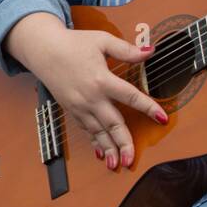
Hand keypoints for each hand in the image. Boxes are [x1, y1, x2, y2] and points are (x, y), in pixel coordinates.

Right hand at [5, 12, 168, 170]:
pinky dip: (94, 142)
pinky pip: (86, 129)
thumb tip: (150, 51)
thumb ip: (127, 49)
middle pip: (112, 123)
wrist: (43, 50)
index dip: (148, 107)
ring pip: (98, 131)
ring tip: (116, 164)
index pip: (130, 96)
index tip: (162, 118)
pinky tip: (101, 154)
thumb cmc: (73, 44)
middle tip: (131, 159)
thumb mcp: (102, 41)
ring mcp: (80, 106)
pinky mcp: (72, 109)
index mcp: (102, 79)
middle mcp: (91, 97)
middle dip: (123, 143)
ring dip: (108, 149)